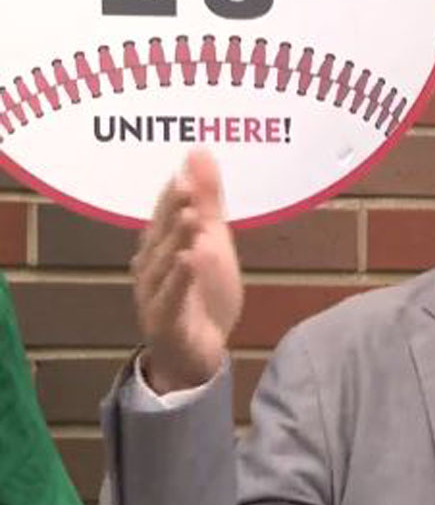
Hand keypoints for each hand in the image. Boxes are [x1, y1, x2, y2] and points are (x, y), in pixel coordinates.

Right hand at [131, 149, 242, 393]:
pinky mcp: (166, 323)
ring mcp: (155, 296)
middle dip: (171, 211)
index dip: (172, 196)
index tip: (183, 172)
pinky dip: (179, 280)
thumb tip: (198, 151)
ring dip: (175, 240)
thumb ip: (207, 200)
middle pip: (160, 237)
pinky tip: (188, 261)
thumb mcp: (212, 242)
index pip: (164, 217)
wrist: (199, 353)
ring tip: (191, 217)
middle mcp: (152, 268)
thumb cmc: (202, 292)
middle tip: (184, 186)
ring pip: (163, 266)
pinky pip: (171, 299)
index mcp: (161, 247)